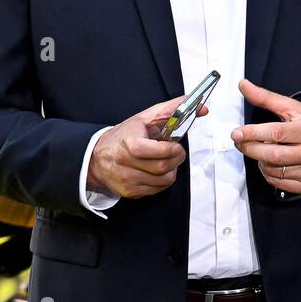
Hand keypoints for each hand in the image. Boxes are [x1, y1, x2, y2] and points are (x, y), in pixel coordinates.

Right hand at [86, 95, 203, 199]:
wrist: (98, 157)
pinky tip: (156, 171)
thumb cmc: (125, 135)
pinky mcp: (130, 192)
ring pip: (163, 181)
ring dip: (171, 170)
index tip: (175, 145)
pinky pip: (156, 190)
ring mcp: (127, 180)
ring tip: (165, 161)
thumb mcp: (146, 118)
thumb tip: (202, 108)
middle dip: (175, 160)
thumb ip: (174, 110)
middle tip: (174, 152)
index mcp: (130, 143)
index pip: (159, 153)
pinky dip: (162, 181)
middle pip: (163, 167)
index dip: (172, 150)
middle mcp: (126, 163)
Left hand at [232, 79, 300, 194]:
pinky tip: (271, 162)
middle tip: (240, 142)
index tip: (236, 133)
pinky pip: (279, 183)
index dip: (252, 133)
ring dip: (259, 161)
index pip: (276, 133)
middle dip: (250, 149)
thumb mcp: (296, 108)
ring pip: (273, 171)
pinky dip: (268, 173)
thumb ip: (267, 98)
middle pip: (272, 155)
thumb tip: (243, 86)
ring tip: (261, 150)